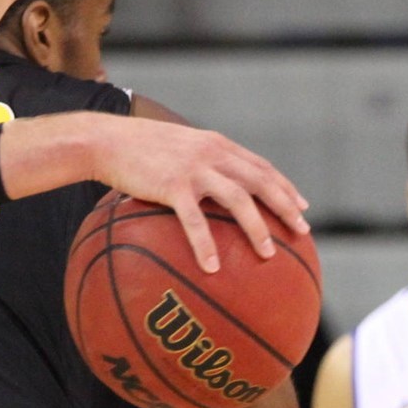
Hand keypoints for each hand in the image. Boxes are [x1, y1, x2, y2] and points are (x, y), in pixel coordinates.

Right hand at [86, 117, 310, 272]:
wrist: (104, 140)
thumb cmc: (139, 149)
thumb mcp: (179, 147)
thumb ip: (202, 162)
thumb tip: (216, 189)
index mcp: (217, 146)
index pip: (261, 166)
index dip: (285, 186)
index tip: (303, 206)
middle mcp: (212, 154)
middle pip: (261, 181)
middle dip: (286, 207)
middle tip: (302, 231)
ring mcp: (193, 169)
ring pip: (238, 199)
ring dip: (257, 228)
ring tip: (268, 254)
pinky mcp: (172, 185)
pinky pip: (195, 220)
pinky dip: (207, 244)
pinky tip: (213, 267)